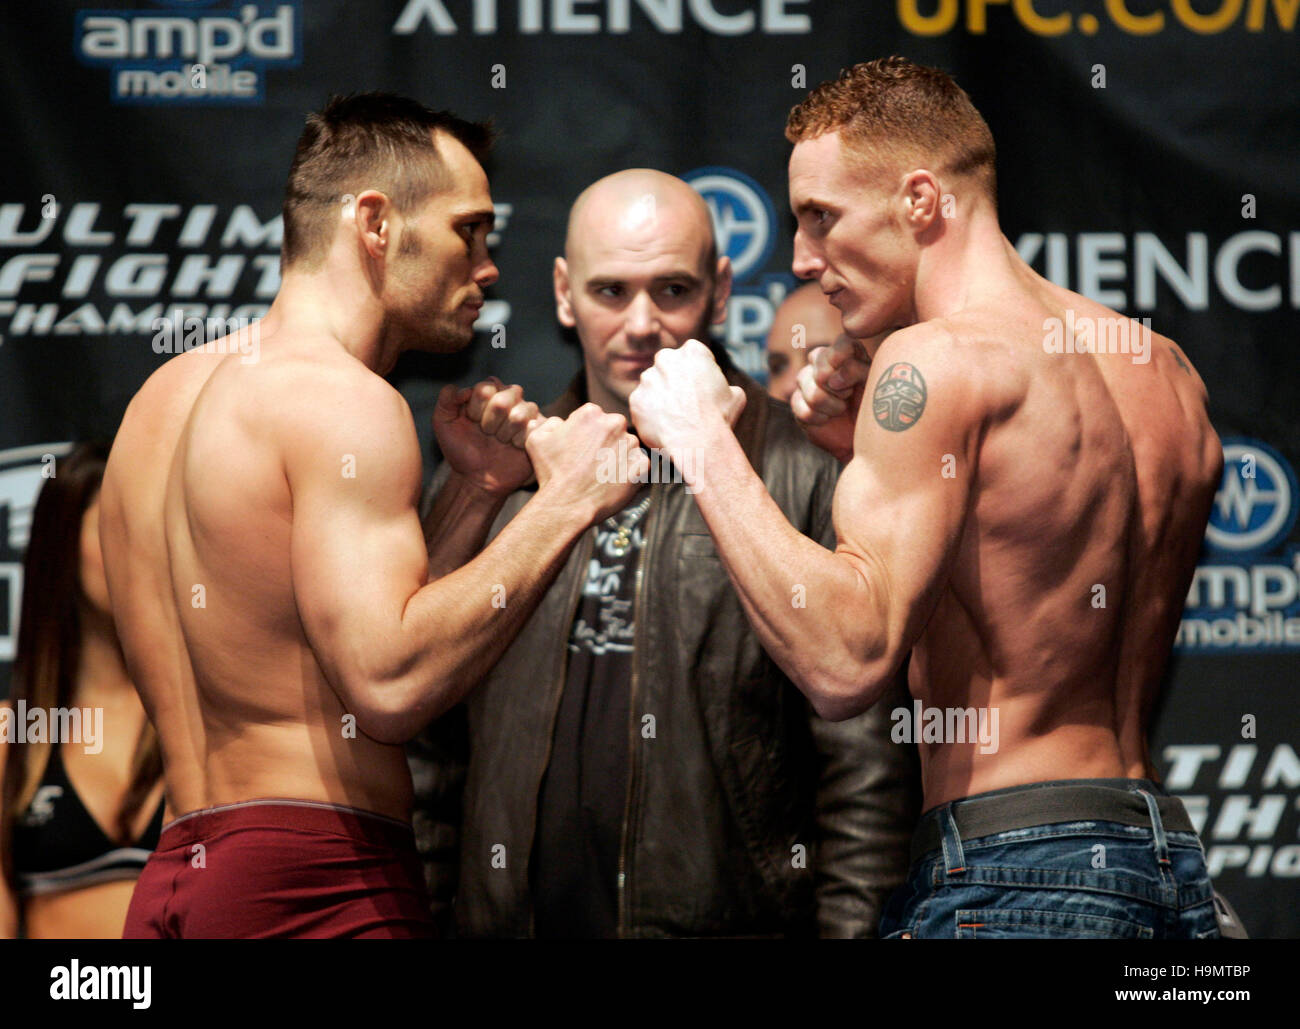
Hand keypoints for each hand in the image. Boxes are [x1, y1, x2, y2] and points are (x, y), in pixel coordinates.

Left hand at [433, 378, 541, 496]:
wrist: (476, 479)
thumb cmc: (460, 449)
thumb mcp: (443, 423)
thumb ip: (446, 399)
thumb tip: (465, 390)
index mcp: (490, 392)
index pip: (486, 387)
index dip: (476, 408)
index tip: (471, 422)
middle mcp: (511, 398)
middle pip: (505, 398)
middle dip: (490, 421)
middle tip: (486, 434)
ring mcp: (527, 415)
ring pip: (520, 414)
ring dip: (504, 434)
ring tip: (500, 442)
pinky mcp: (539, 431)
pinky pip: (534, 429)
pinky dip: (519, 443)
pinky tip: (514, 448)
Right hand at [525, 404, 648, 522]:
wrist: (567, 504)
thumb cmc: (551, 473)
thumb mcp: (536, 439)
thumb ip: (549, 422)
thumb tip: (561, 421)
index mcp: (591, 413)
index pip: (594, 418)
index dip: (586, 435)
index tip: (580, 450)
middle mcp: (615, 423)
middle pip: (614, 430)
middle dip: (605, 443)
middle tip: (592, 464)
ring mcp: (631, 444)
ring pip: (628, 448)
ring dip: (618, 458)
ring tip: (601, 476)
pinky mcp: (642, 465)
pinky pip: (640, 466)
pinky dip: (630, 474)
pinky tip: (614, 483)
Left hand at [628, 339, 744, 457]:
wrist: (698, 441)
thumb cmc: (719, 417)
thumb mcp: (736, 395)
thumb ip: (725, 385)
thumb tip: (726, 390)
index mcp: (692, 351)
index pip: (691, 355)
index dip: (696, 372)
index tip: (700, 388)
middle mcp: (666, 358)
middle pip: (667, 366)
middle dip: (674, 380)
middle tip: (684, 403)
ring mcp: (647, 379)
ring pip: (652, 385)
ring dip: (660, 397)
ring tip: (674, 418)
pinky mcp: (635, 399)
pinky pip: (642, 405)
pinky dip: (649, 415)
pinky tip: (663, 426)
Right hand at [790, 335, 870, 461]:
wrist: (862, 439)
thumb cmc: (872, 410)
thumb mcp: (873, 386)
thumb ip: (857, 370)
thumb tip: (832, 378)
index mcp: (849, 353)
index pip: (842, 343)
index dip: (842, 358)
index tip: (850, 378)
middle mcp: (824, 362)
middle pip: (819, 360)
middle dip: (836, 384)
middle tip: (848, 396)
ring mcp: (807, 380)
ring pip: (810, 386)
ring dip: (830, 404)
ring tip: (840, 409)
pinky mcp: (797, 402)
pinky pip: (802, 408)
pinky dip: (818, 418)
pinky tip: (827, 419)